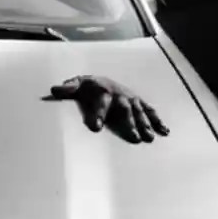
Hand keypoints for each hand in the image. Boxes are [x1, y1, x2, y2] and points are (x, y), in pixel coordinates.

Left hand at [49, 75, 168, 142]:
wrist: (100, 80)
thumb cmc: (86, 87)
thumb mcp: (75, 85)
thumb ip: (67, 88)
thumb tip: (53, 89)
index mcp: (102, 91)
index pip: (100, 104)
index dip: (98, 115)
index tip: (95, 128)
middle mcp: (119, 95)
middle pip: (124, 110)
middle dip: (129, 124)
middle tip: (134, 138)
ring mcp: (130, 99)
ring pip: (139, 112)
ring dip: (145, 124)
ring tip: (149, 138)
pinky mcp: (138, 102)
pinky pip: (149, 110)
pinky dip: (157, 120)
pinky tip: (164, 131)